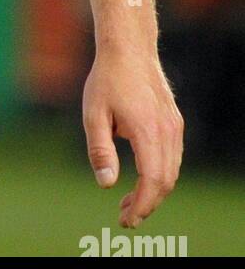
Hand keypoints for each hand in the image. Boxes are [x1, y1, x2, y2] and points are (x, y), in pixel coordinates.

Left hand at [83, 47, 183, 227]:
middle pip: (165, 181)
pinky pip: (172, 157)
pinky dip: (160, 174)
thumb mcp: (93, 113)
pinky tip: (142, 177)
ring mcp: (174, 126)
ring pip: (171, 171)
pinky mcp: (174, 122)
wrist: (129, 48)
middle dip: (146, 204)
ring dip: (154, 191)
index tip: (127, 220)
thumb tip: (106, 184)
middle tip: (124, 216)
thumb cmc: (107, 79)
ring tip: (128, 202)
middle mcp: (167, 131)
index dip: (141, 205)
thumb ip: (100, 150)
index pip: (152, 181)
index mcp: (148, 131)